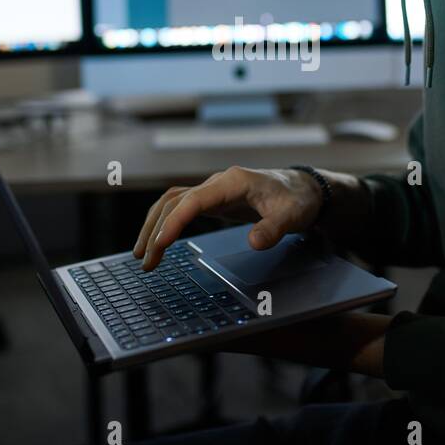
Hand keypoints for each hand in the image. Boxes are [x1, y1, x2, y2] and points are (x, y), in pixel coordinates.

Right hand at [131, 165, 323, 270]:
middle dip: (156, 230)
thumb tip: (254, 243)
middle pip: (175, 202)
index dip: (174, 222)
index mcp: (232, 182)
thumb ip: (273, 229)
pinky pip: (180, 207)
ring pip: (172, 203)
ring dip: (154, 225)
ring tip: (142, 255)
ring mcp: (213, 190)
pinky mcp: (213, 200)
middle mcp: (217, 183)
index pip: (193, 201)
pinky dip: (165, 222)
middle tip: (146, 261)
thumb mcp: (292, 216)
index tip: (160, 245)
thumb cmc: (296, 199)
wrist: (302, 189)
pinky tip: (157, 240)